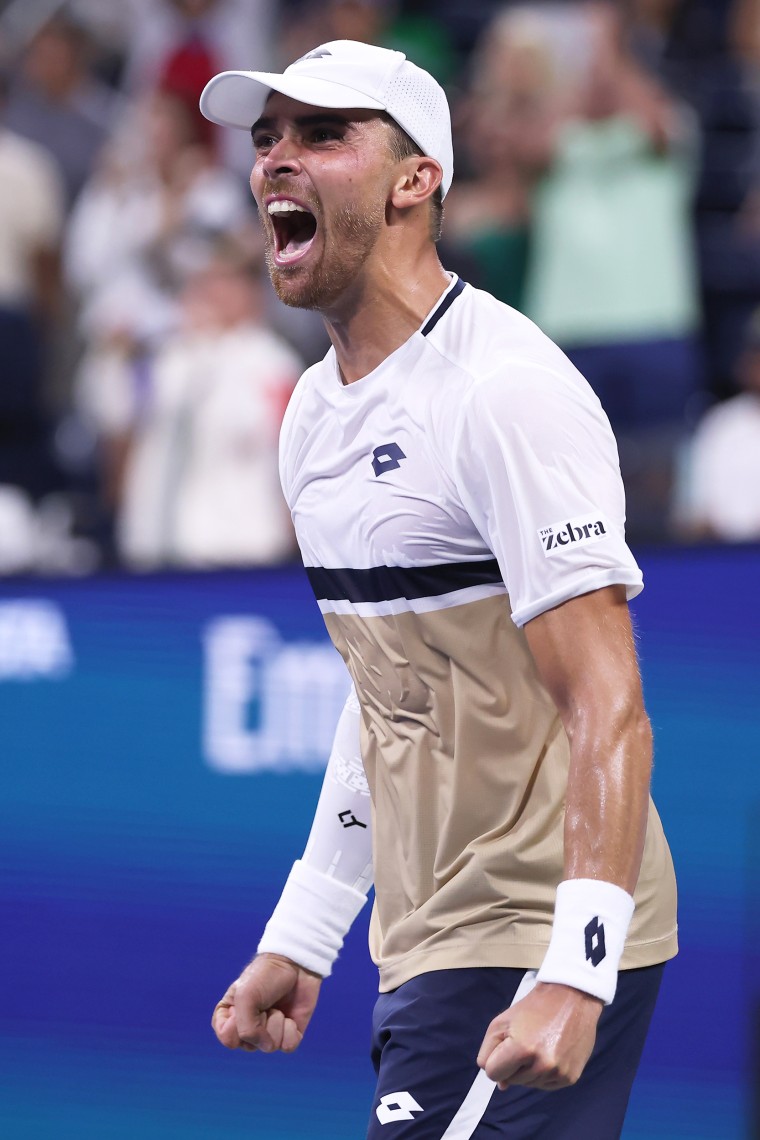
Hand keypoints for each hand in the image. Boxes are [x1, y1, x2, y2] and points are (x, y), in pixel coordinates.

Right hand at [212, 953, 322, 1053]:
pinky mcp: (289, 1034)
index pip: (228, 1038)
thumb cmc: (265, 975)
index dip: (237, 1022)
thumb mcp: (245, 996)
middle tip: (264, 1002)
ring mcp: (269, 1033)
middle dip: (260, 1021)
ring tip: (277, 1005)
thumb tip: (266, 1046)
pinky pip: (288, 1046)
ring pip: (269, 1046)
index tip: (243, 1001)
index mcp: (230, 1017)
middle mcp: (248, 1029)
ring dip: (276, 1023)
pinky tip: (290, 1016)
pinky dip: (290, 1030)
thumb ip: (246, 1028)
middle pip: (250, 1044)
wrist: (295, 963)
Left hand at [477, 983, 602, 1090]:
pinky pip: (546, 1085)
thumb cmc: (533, 1008)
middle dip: (513, 1064)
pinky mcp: (570, 1077)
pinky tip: (550, 1052)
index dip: (496, 1060)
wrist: (570, 998)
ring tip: (539, 1044)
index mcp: (522, 1048)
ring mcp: (558, 1072)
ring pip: (528, 1084)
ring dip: (529, 1069)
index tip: (505, 1046)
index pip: (493, 1073)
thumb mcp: (501, 1022)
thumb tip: (500, 1085)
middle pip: (511, 1080)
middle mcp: (542, 1065)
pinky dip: (544, 1073)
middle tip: (527, 1040)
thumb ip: (489, 1052)